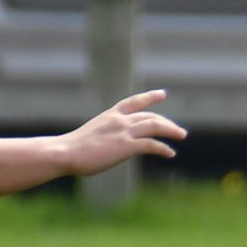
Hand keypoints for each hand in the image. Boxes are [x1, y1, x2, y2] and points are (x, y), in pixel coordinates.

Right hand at [61, 89, 185, 176]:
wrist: (65, 152)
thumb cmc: (71, 149)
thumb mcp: (91, 136)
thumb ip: (103, 136)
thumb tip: (107, 146)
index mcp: (110, 115)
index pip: (133, 102)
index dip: (149, 97)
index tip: (162, 93)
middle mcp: (119, 120)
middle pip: (150, 116)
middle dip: (166, 122)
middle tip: (178, 129)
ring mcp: (124, 131)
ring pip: (155, 126)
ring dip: (171, 130)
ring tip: (181, 135)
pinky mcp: (127, 146)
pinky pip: (152, 145)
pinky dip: (163, 148)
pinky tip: (170, 153)